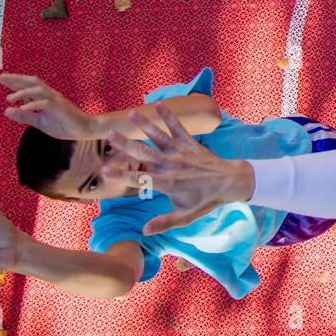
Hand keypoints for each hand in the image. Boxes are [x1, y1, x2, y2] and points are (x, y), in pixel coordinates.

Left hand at [0, 73, 94, 139]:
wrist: (84, 129)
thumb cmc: (63, 125)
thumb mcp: (39, 122)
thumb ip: (24, 116)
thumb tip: (6, 110)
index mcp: (45, 97)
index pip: (28, 86)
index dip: (14, 81)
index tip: (1, 78)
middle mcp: (50, 95)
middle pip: (33, 81)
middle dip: (16, 79)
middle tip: (0, 77)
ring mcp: (56, 100)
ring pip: (38, 90)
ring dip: (23, 92)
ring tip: (9, 98)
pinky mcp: (61, 108)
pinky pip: (45, 103)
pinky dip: (33, 104)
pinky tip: (22, 108)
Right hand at [104, 102, 253, 235]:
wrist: (231, 182)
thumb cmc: (206, 200)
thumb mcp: (187, 216)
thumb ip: (165, 222)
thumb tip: (144, 231)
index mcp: (169, 183)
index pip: (141, 178)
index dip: (122, 174)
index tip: (104, 170)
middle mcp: (172, 164)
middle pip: (145, 153)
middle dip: (126, 143)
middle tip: (110, 134)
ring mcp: (181, 151)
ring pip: (159, 136)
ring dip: (145, 124)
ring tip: (130, 113)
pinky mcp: (190, 143)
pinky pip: (178, 127)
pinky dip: (169, 116)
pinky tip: (158, 104)